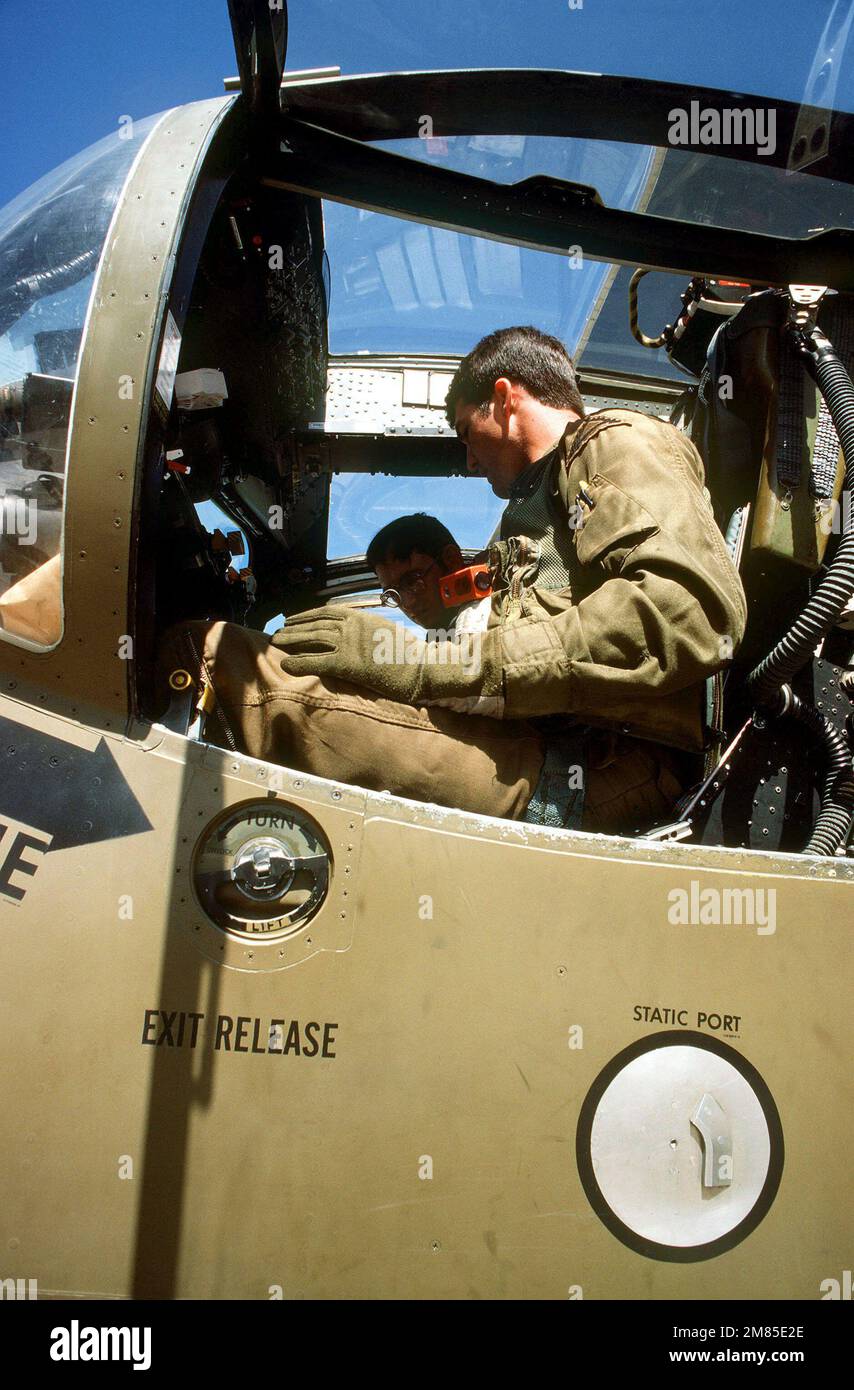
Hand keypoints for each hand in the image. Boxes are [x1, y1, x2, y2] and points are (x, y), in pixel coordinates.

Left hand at [272, 604, 502, 711]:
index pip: (325, 612)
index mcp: (359, 616)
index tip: (293, 619)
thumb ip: (368, 628)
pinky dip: (298, 662)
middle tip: (278, 632)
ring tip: (276, 643)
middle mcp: (350, 626)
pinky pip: (315, 661)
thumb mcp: (385, 631)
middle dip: (293, 627)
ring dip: (290, 640)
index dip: (306, 615)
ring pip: (310, 639)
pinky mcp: (346, 663)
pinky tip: (286, 664)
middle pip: (314, 623)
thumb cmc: (407, 653)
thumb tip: (359, 630)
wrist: (419, 666)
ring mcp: (347, 643)